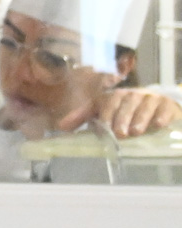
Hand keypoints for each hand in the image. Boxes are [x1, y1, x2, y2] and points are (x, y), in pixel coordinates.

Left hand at [60, 90, 181, 137]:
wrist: (156, 105)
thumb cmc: (125, 112)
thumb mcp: (104, 112)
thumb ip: (84, 117)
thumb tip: (61, 127)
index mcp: (114, 96)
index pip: (107, 101)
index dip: (105, 113)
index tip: (104, 126)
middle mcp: (131, 94)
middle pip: (126, 103)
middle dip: (122, 118)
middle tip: (120, 133)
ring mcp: (150, 97)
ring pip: (144, 105)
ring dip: (140, 119)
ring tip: (136, 132)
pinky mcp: (166, 103)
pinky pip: (164, 108)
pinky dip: (161, 115)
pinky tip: (158, 124)